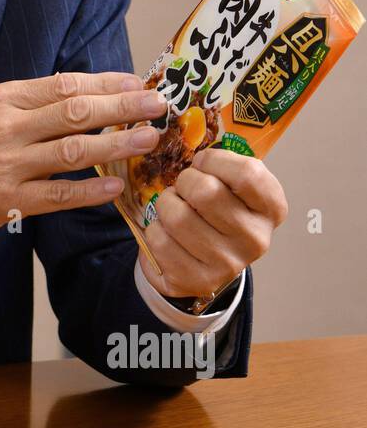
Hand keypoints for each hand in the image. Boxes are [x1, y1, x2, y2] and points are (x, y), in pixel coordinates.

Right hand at [0, 70, 168, 259]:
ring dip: (117, 144)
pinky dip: (91, 192)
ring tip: (148, 139)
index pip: (64, 84)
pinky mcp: (5, 202)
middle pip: (77, 112)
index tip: (138, 82)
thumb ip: (23, 106)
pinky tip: (116, 187)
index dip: (106, 83)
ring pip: (74, 151)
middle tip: (158, 105)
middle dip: (123, 107)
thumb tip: (75, 97)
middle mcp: (6, 127)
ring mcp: (6, 166)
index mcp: (1, 100)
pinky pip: (58, 196)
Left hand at [137, 148, 287, 300]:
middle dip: (184, 181)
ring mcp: (228, 264)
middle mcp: (256, 239)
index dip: (215, 160)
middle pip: (206, 192)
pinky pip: (160, 241)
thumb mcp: (233, 186)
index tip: (203, 163)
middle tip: (183, 187)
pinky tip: (166, 231)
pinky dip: (155, 229)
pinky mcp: (198, 280)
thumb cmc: (218, 212)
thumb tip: (191, 146)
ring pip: (178, 217)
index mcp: (272, 209)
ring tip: (173, 207)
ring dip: (166, 205)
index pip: (247, 173)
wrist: (205, 262)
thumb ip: (223, 165)